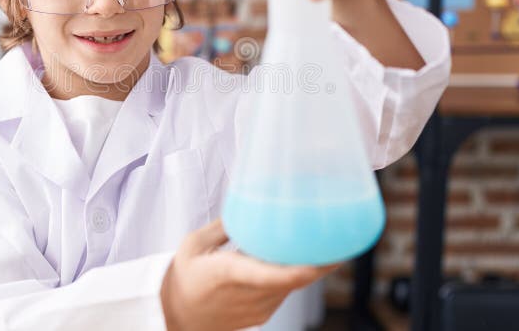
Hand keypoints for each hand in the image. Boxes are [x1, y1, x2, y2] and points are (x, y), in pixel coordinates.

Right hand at [160, 219, 339, 330]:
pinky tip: (297, 257)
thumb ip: (223, 226)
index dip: (307, 268)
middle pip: (295, 279)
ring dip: (307, 265)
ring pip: (293, 285)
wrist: (176, 316)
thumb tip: (248, 202)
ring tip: (323, 240)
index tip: (330, 254)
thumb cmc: (183, 277)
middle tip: (341, 236)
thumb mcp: (194, 244)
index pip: (276, 275)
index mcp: (230, 274)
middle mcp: (249, 295)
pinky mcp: (263, 314)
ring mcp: (258, 308)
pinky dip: (294, 274)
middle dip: (320, 260)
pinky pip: (286, 291)